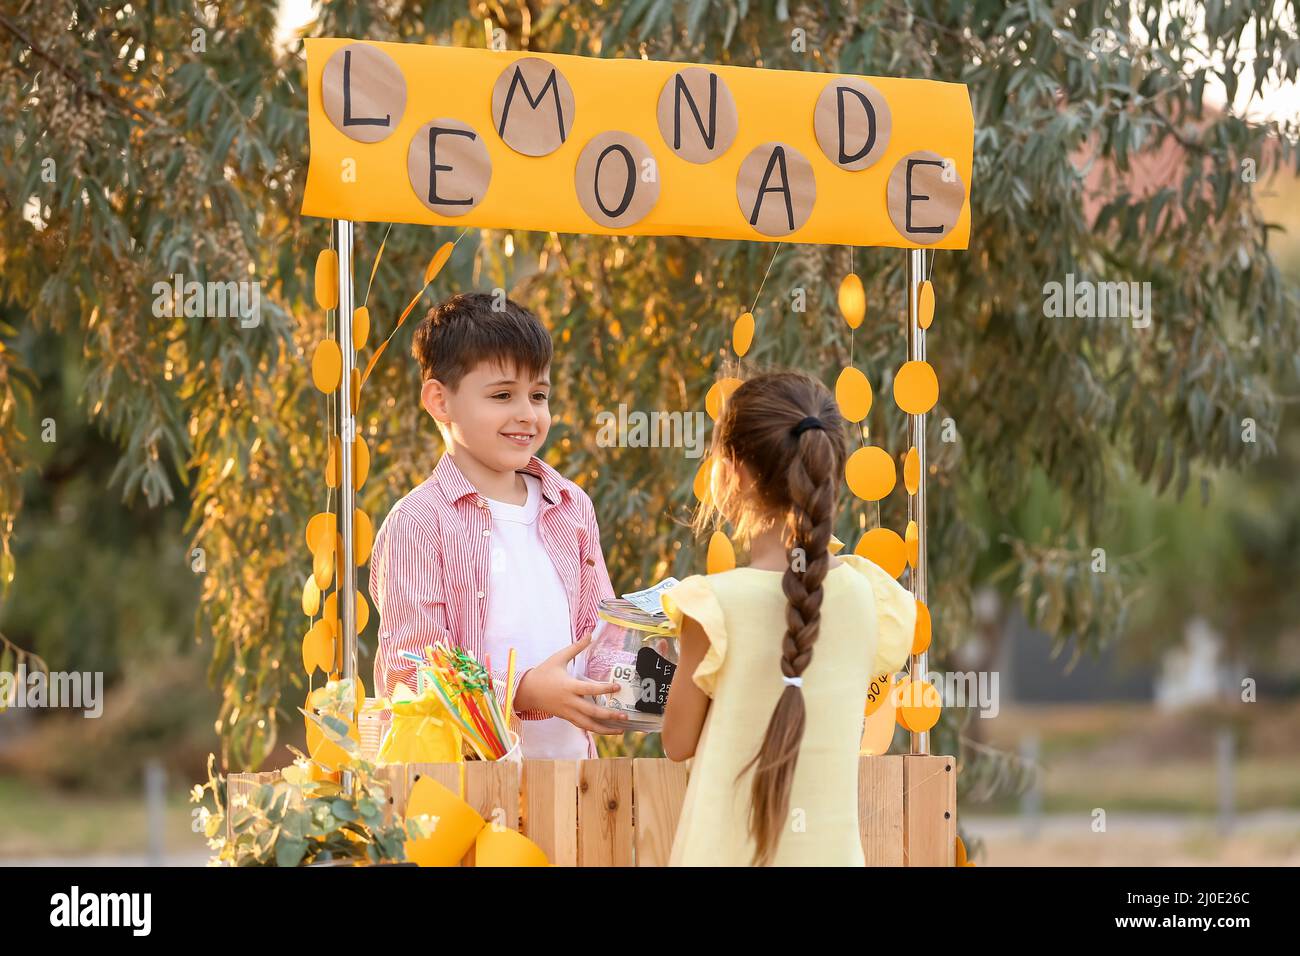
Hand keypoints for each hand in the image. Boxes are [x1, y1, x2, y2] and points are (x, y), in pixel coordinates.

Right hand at [512, 633, 629, 732]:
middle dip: (610, 715)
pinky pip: (582, 726)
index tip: (618, 687)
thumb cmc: (543, 672)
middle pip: (592, 712)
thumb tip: (590, 634)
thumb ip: (576, 647)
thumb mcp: (559, 657)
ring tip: (620, 730)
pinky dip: (595, 729)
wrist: (526, 691)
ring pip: (588, 724)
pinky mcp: (566, 718)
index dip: (605, 689)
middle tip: (625, 715)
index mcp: (569, 686)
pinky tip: (606, 729)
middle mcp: (570, 702)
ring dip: (605, 729)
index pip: (591, 689)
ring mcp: (568, 712)